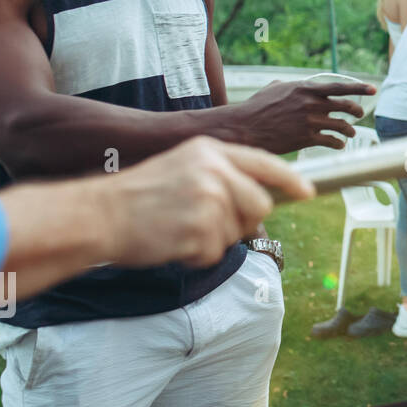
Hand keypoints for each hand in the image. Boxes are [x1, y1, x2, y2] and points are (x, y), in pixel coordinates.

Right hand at [101, 137, 312, 268]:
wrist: (98, 215)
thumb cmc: (139, 196)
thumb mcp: (183, 166)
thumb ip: (222, 175)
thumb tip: (261, 199)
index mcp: (210, 151)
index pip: (265, 163)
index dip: (290, 179)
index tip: (308, 192)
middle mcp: (214, 171)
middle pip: (260, 205)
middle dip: (242, 221)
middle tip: (205, 223)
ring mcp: (208, 200)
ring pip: (238, 232)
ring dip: (213, 240)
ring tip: (179, 228)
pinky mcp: (199, 230)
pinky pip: (215, 253)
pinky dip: (196, 256)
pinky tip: (172, 242)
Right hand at [235, 79, 375, 153]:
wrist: (245, 127)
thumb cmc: (256, 107)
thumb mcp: (274, 89)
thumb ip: (290, 86)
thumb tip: (294, 85)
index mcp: (305, 88)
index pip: (339, 87)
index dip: (359, 88)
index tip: (373, 89)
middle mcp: (310, 103)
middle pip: (345, 106)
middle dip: (356, 111)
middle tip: (359, 114)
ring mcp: (309, 121)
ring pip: (341, 125)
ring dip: (349, 130)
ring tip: (350, 133)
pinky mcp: (306, 138)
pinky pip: (331, 141)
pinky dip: (338, 143)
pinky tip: (339, 145)